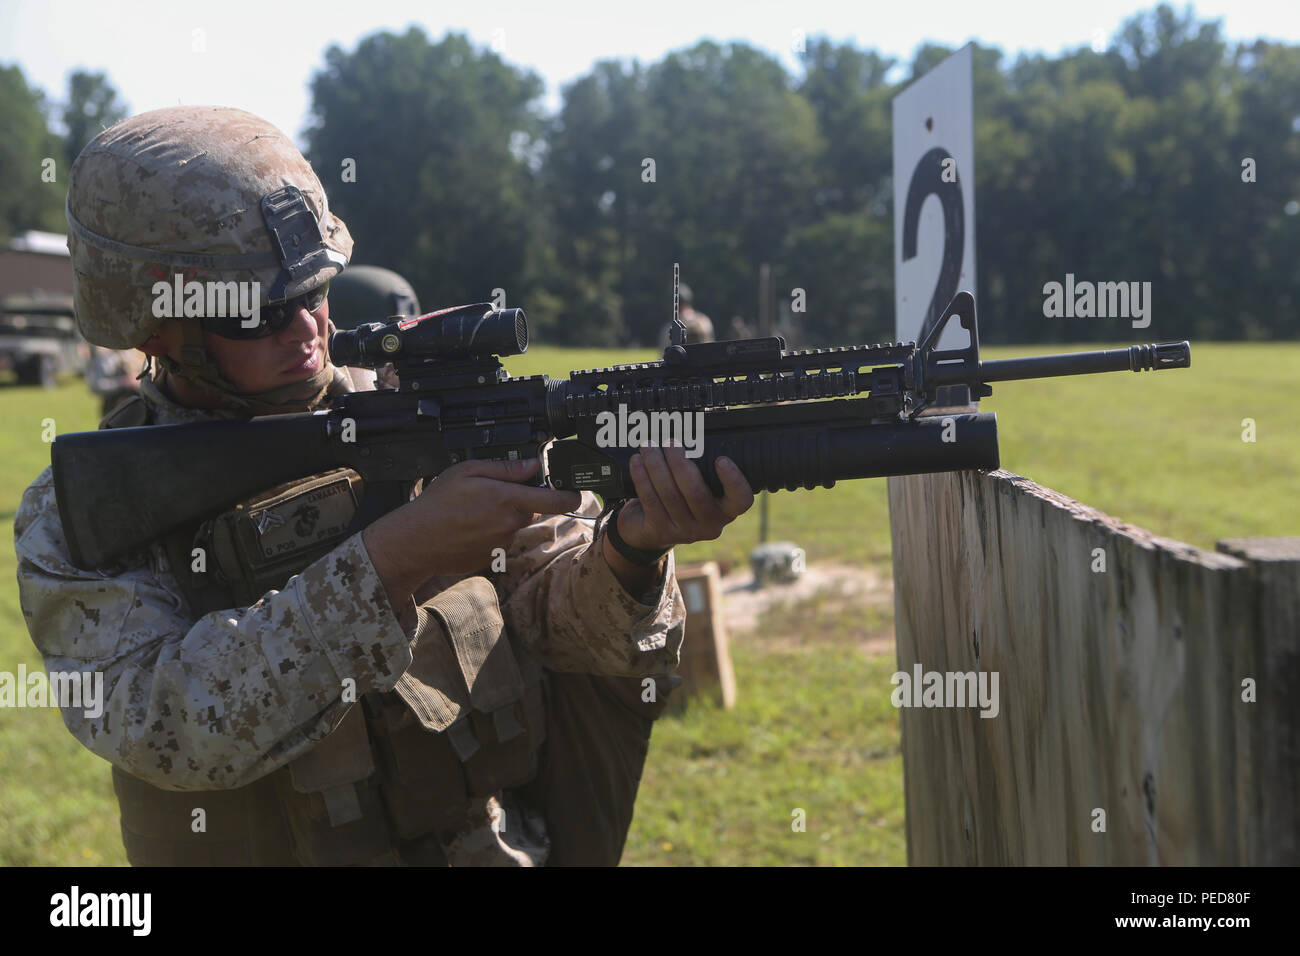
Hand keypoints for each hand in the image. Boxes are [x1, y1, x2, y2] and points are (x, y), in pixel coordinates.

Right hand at [364, 458, 580, 600]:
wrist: (415, 542)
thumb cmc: (437, 504)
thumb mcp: (467, 471)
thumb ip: (505, 468)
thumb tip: (532, 465)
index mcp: (508, 500)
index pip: (557, 500)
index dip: (572, 494)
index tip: (575, 490)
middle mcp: (510, 524)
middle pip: (533, 509)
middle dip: (521, 499)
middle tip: (492, 492)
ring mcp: (503, 543)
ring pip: (515, 523)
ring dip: (503, 516)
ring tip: (472, 511)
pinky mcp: (493, 557)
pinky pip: (501, 539)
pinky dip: (491, 531)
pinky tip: (468, 526)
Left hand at [617, 446, 754, 550]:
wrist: (650, 529)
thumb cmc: (681, 497)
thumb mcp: (699, 486)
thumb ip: (703, 467)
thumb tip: (692, 430)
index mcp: (726, 510)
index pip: (741, 500)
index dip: (734, 481)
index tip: (721, 460)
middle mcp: (709, 524)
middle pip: (696, 493)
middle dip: (680, 464)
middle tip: (669, 442)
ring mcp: (684, 531)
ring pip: (669, 494)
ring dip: (656, 466)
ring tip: (648, 446)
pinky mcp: (660, 531)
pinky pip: (651, 500)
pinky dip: (642, 477)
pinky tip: (637, 462)